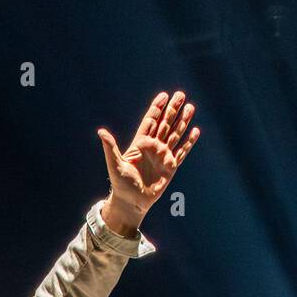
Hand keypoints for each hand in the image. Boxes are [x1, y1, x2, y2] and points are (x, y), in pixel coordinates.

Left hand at [97, 90, 199, 233]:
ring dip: (183, 121)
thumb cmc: (121, 184)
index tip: (164, 95)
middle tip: (181, 95)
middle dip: (173, 109)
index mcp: (140, 143)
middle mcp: (153, 147)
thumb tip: (101, 132)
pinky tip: (195, 131)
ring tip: (191, 107)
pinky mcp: (171, 167)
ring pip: (175, 134)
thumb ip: (110, 147)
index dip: (157, 108)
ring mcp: (163, 156)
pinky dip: (189, 142)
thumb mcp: (114, 164)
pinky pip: (182, 152)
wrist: (132, 202)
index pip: (150, 121)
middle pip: (165, 123)